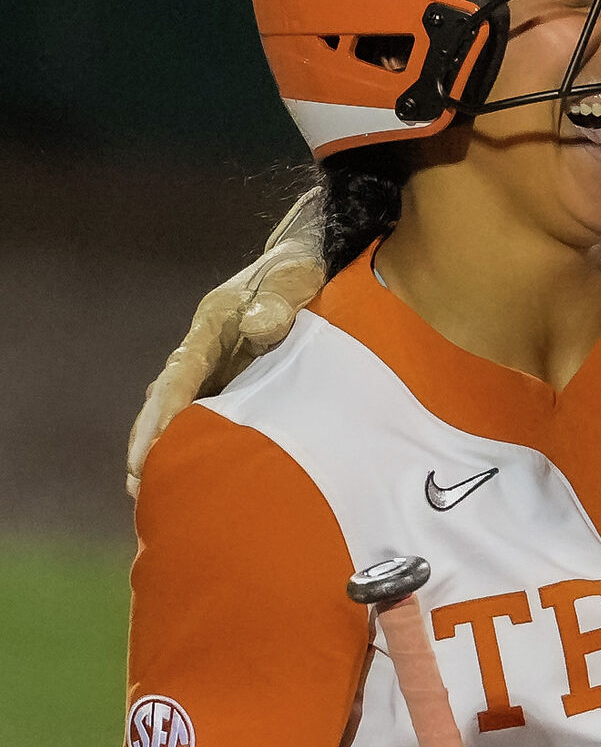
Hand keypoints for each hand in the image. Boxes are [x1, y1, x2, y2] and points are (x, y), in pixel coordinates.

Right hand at [125, 190, 327, 493]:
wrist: (318, 254)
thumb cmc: (306, 266)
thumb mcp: (296, 276)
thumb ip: (279, 299)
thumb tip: (260, 328)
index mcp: (214, 323)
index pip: (181, 374)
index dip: (163, 412)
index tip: (147, 448)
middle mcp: (210, 346)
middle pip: (171, 398)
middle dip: (152, 440)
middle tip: (137, 484)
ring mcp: (224, 362)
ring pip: (189, 408)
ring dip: (172, 445)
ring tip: (155, 492)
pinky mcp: (243, 375)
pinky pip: (218, 411)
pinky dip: (204, 439)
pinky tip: (201, 472)